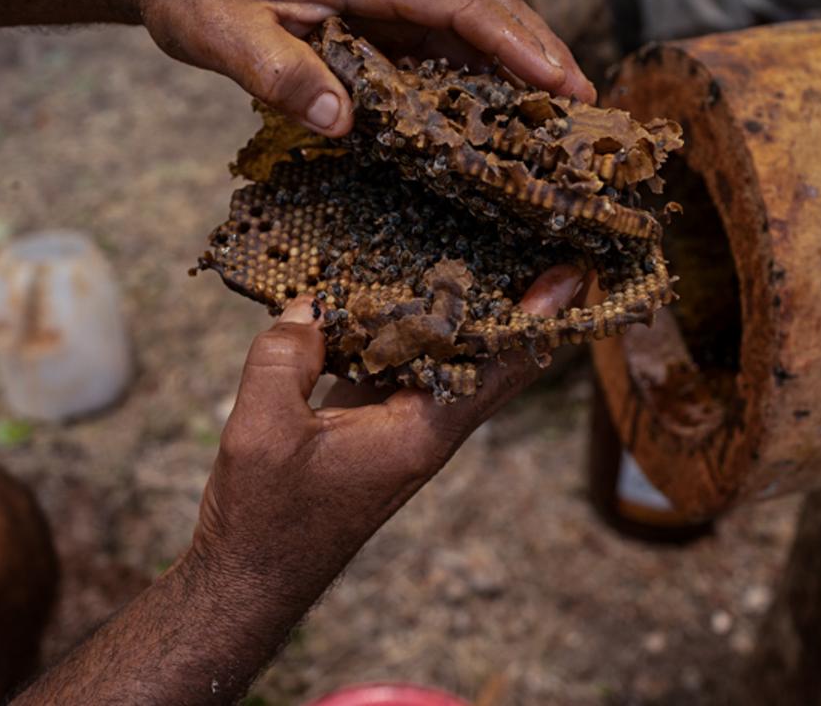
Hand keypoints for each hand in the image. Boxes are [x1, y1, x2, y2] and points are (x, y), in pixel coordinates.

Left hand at [135, 0, 594, 137]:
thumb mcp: (225, 38)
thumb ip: (282, 75)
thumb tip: (344, 122)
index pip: (461, 1)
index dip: (516, 43)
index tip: (560, 82)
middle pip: (486, 4)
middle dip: (540, 50)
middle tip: (586, 105)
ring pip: (473, 20)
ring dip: (519, 60)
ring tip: (562, 113)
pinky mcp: (377, 15)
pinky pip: (442, 40)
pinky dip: (478, 70)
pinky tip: (496, 109)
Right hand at [189, 265, 585, 594]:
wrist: (250, 580)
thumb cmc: (264, 516)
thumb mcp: (263, 427)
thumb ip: (286, 354)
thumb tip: (311, 303)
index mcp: (419, 433)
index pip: (500, 368)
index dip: (536, 318)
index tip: (571, 271)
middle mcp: (424, 430)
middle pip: (486, 357)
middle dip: (508, 300)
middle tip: (527, 240)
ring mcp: (400, 429)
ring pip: (441, 358)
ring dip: (451, 309)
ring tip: (466, 247)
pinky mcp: (372, 428)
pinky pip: (399, 367)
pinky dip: (397, 329)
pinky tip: (379, 291)